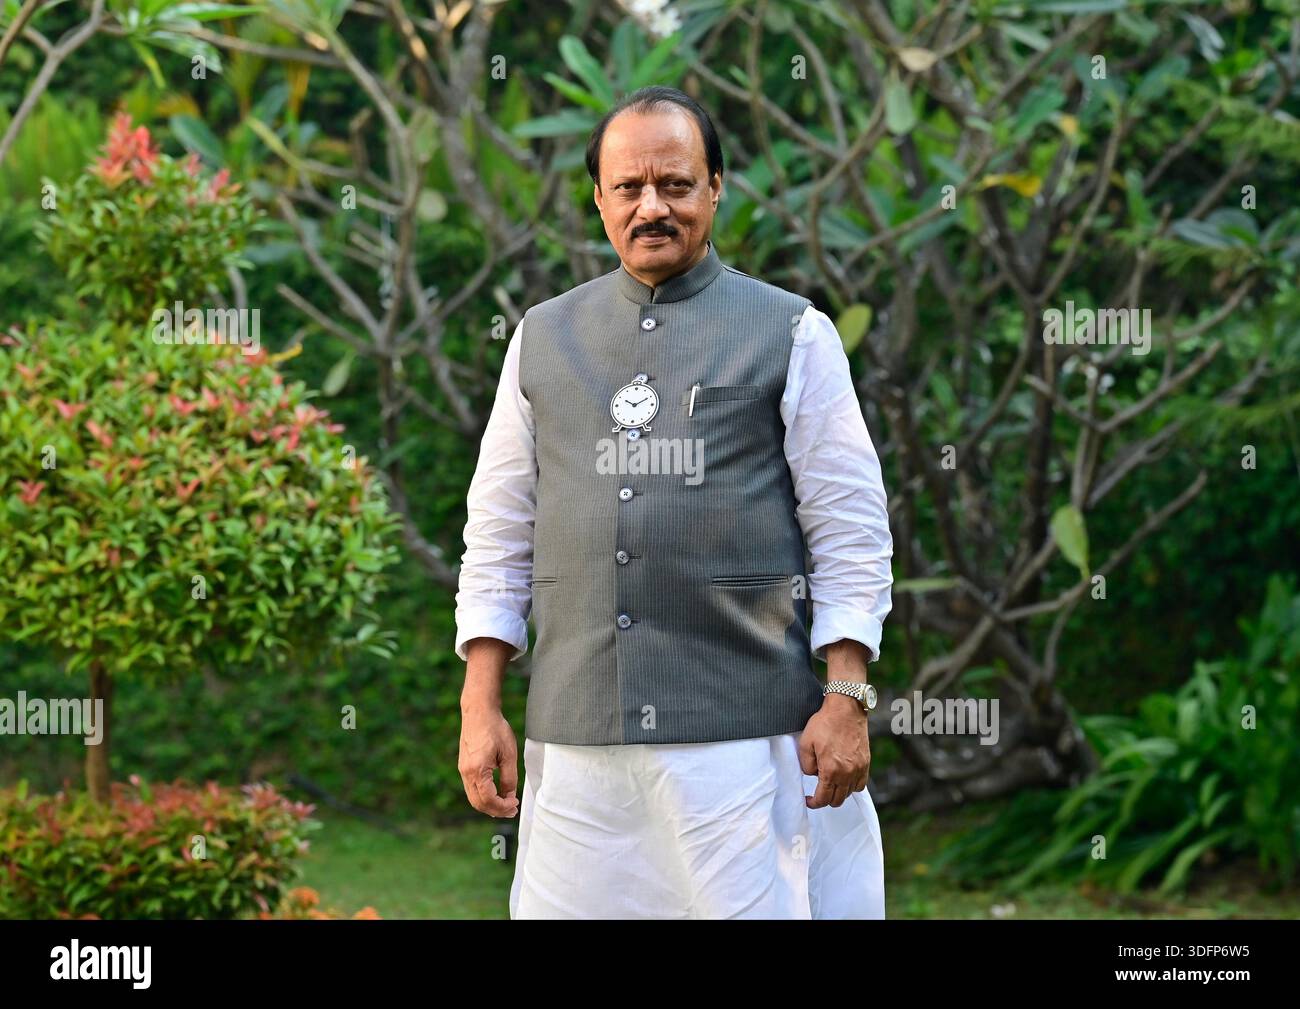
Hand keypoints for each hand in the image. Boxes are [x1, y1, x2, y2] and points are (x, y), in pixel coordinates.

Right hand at [458, 706, 519, 817]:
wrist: (479, 712)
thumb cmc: (495, 729)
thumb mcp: (509, 754)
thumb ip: (510, 778)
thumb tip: (510, 796)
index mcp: (477, 770)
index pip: (488, 799)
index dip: (503, 806)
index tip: (515, 804)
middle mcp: (466, 773)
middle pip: (478, 803)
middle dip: (496, 810)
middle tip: (512, 810)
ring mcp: (462, 770)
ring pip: (473, 798)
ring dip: (489, 805)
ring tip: (506, 805)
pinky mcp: (463, 767)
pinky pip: (472, 789)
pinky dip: (483, 796)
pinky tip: (496, 794)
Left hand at [798, 693, 869, 808]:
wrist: (846, 709)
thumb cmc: (824, 723)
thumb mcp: (805, 743)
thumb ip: (806, 765)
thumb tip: (812, 775)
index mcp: (830, 771)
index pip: (823, 799)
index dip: (814, 803)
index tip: (808, 800)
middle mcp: (847, 773)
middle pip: (837, 800)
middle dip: (825, 800)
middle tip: (818, 793)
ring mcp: (859, 769)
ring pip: (849, 793)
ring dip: (839, 793)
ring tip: (830, 783)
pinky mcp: (866, 763)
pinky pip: (861, 784)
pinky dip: (852, 786)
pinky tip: (844, 779)